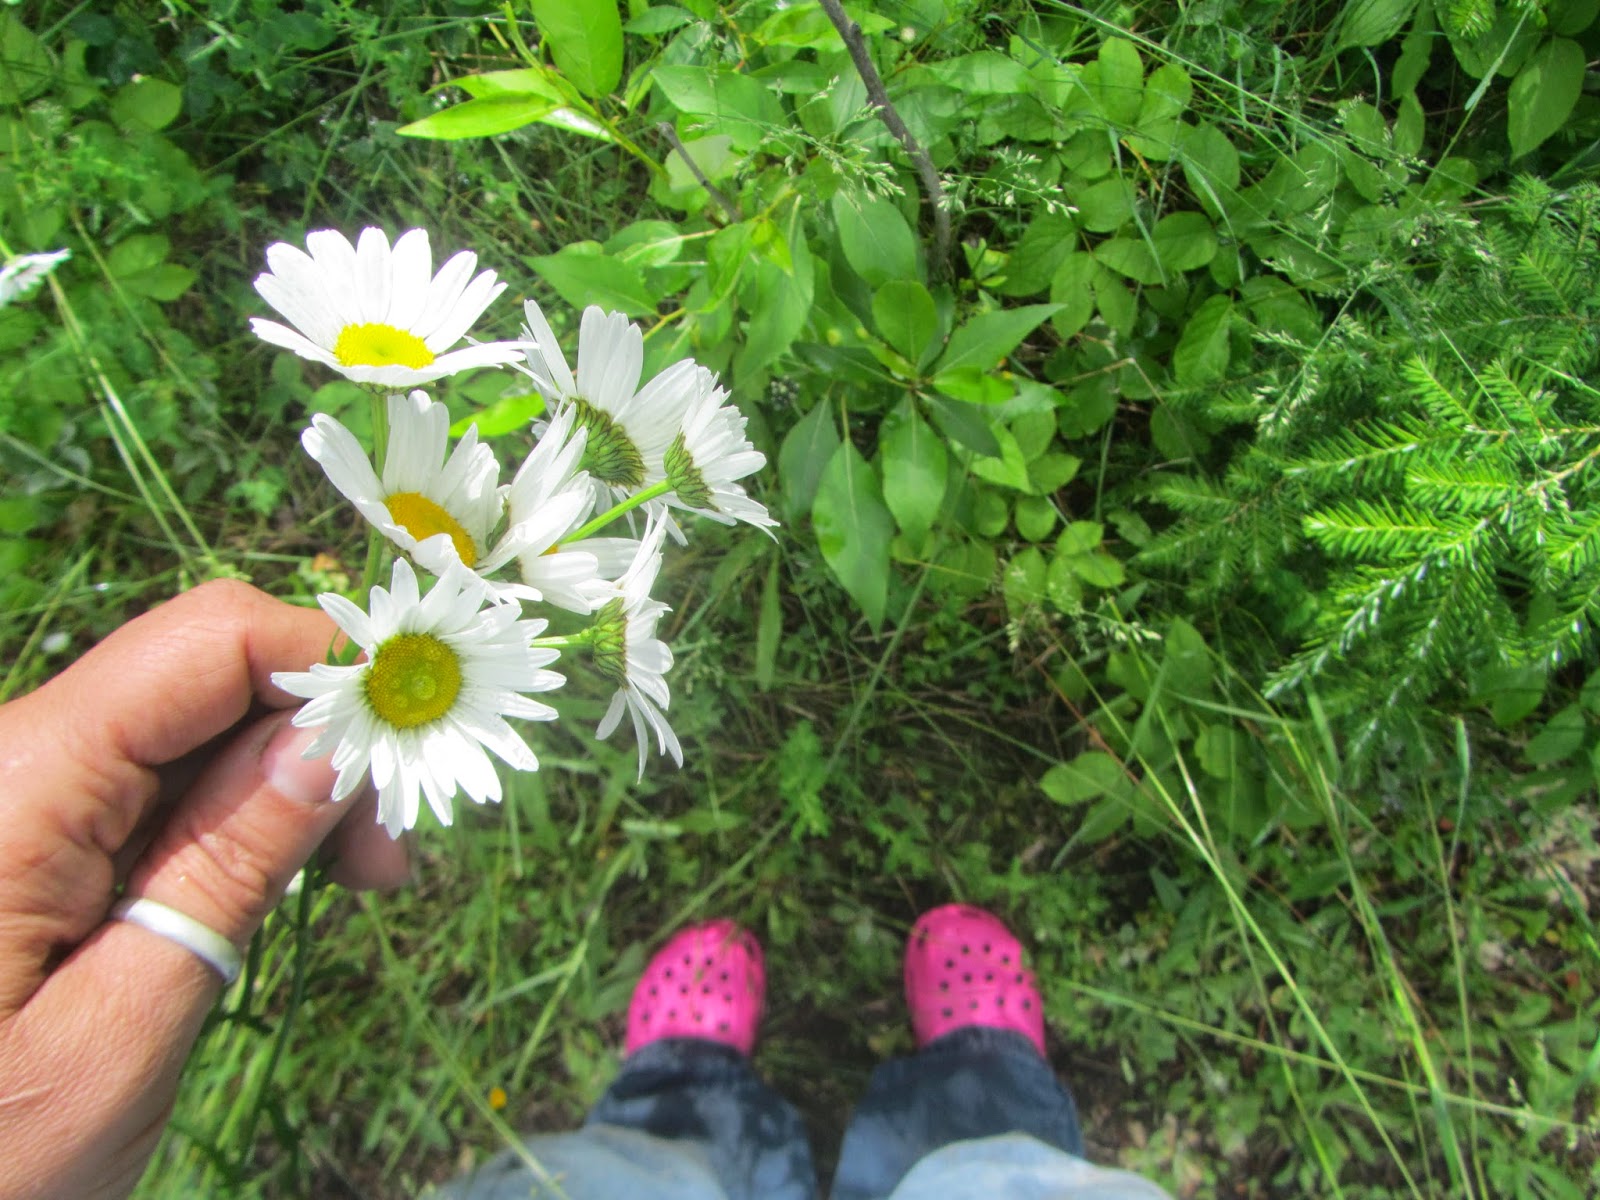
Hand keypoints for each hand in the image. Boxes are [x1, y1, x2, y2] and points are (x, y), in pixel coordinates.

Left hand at [0, 579, 409, 1199]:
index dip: (328, 669)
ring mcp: (20, 795)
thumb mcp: (121, 1030)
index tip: (408, 757)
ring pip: (192, 728)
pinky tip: (282, 876)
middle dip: (320, 737)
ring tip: (354, 878)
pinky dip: (236, 818)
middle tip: (388, 859)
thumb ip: (227, 867)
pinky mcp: (30, 835)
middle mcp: (11, 758)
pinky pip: (156, 785)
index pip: (208, 641)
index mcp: (16, 783)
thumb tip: (334, 739)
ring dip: (289, 783)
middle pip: (206, 675)